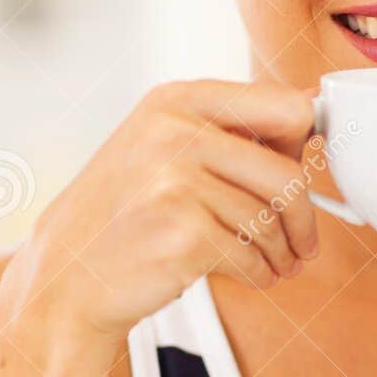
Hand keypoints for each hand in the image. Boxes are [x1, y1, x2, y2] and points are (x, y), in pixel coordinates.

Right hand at [14, 78, 319, 344]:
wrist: (66, 276)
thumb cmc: (123, 216)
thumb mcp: (162, 148)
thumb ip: (227, 131)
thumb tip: (311, 115)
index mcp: (178, 100)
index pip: (285, 106)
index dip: (305, 146)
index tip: (303, 172)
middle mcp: (175, 132)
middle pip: (287, 174)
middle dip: (303, 219)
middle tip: (303, 243)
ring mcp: (175, 181)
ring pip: (270, 222)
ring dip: (280, 254)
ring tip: (272, 264)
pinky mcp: (183, 233)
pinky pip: (252, 256)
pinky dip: (260, 274)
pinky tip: (249, 276)